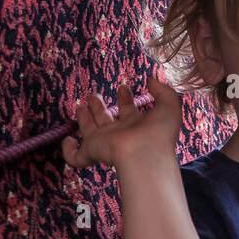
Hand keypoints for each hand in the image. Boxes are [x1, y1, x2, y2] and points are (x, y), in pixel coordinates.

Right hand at [62, 71, 182, 169]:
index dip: (126, 98)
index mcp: (137, 124)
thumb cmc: (158, 131)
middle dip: (100, 107)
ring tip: (80, 105)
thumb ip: (163, 91)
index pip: (129, 110)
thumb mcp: (169, 105)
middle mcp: (119, 133)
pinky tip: (68, 139)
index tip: (123, 86)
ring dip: (84, 118)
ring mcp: (104, 143)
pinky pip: (75, 157)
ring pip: (90, 130)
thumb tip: (151, 80)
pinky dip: (68, 151)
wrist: (144, 153)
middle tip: (95, 95)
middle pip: (106, 119)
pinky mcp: (91, 152)